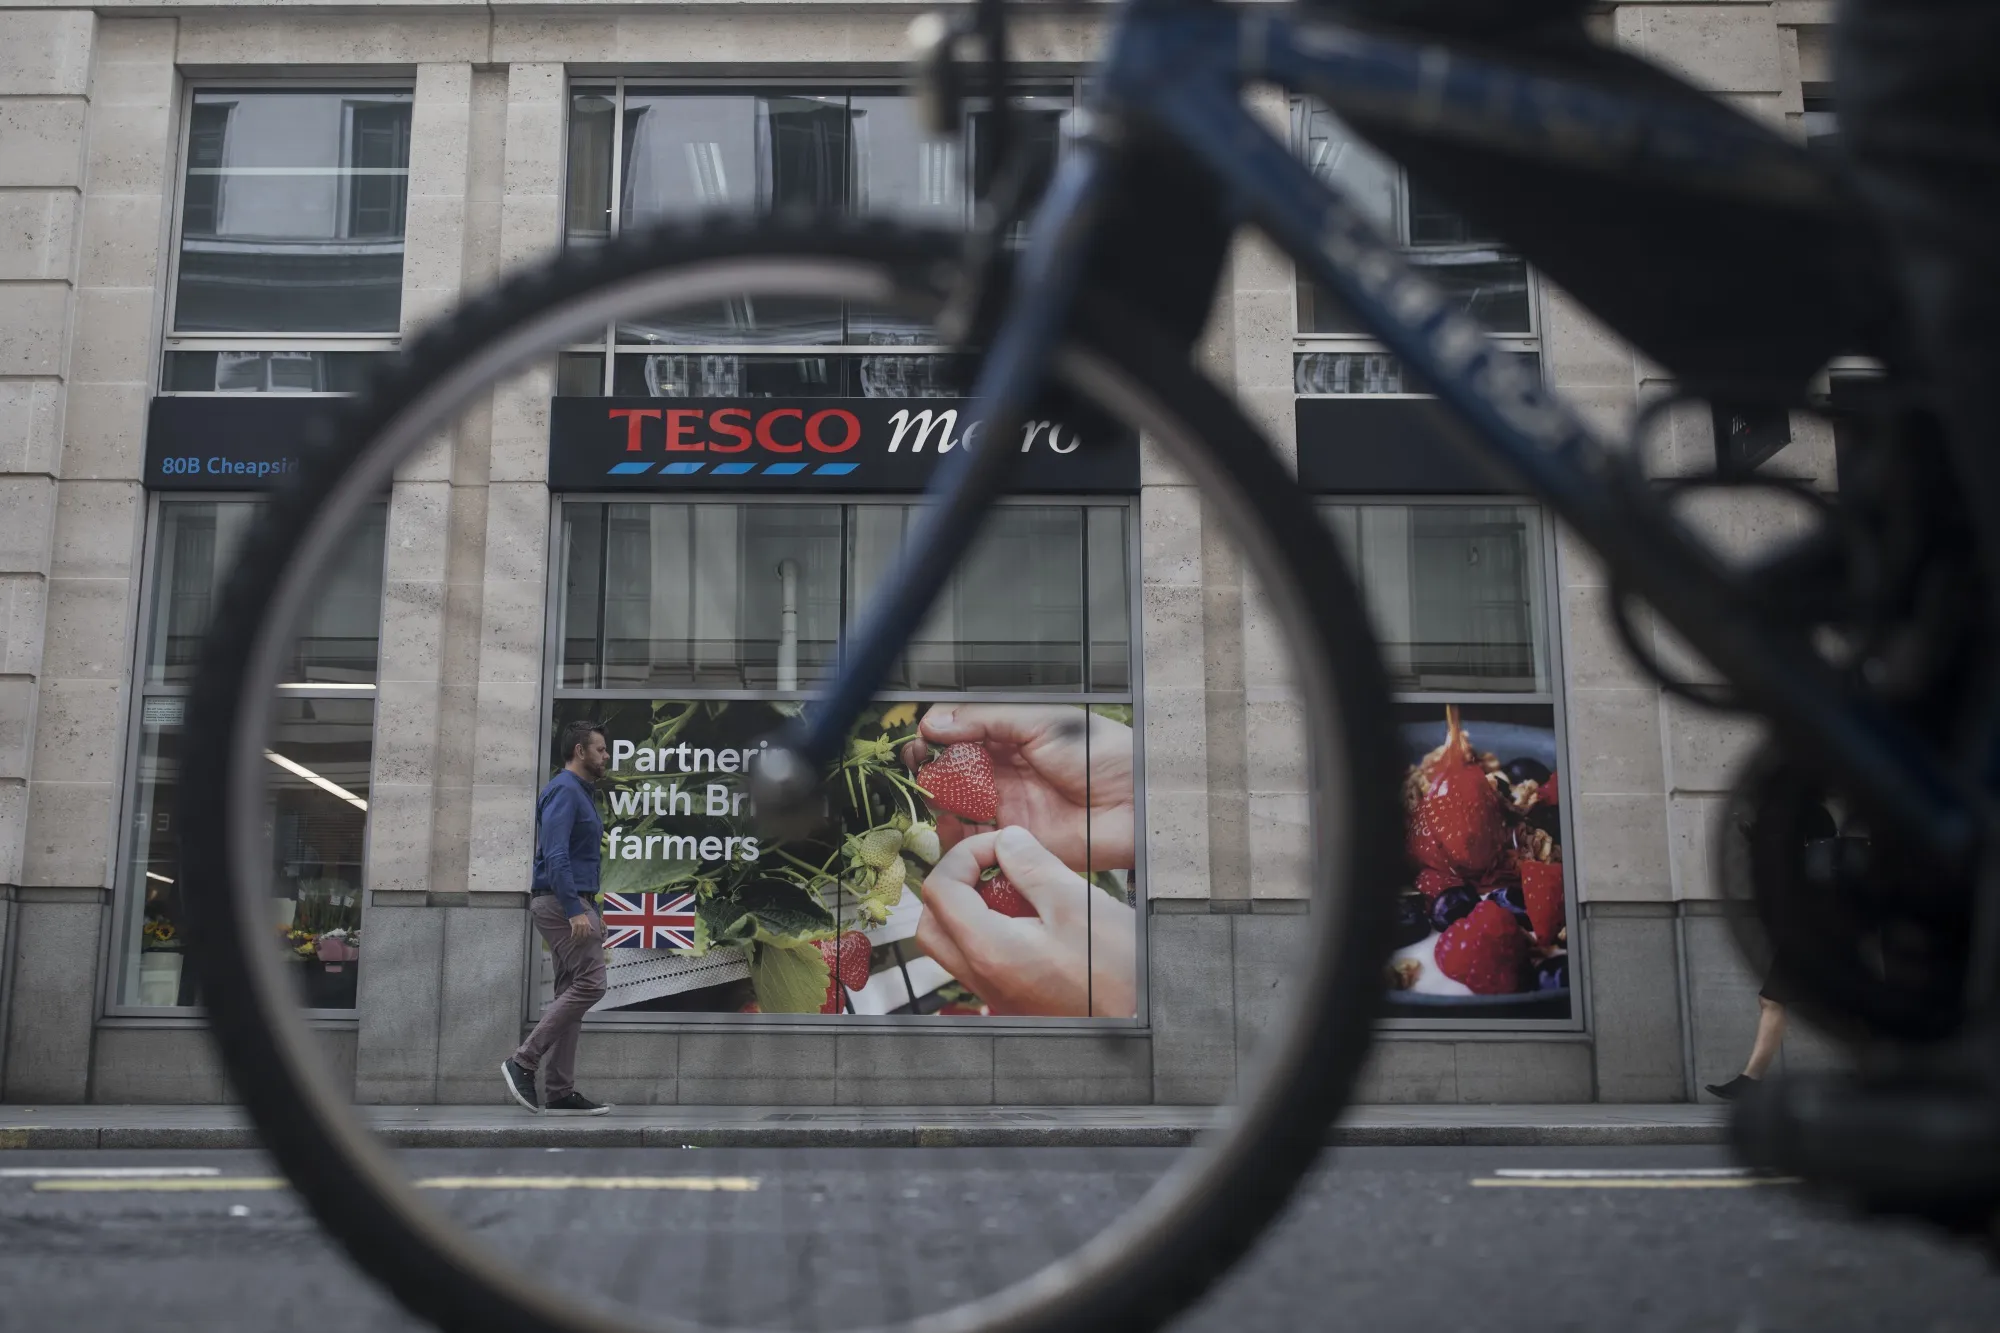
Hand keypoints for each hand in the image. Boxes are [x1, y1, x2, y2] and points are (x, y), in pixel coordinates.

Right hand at [568, 911, 597, 941]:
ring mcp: (579, 925)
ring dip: (576, 938)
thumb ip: (590, 926)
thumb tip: (594, 930)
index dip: (586, 937)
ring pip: (578, 934)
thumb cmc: (581, 916)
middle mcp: (584, 925)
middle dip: (581, 939)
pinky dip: (573, 935)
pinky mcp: (574, 925)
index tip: (584, 939)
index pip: (588, 933)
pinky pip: (574, 932)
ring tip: (575, 939)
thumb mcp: (587, 921)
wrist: (575, 911)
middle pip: (584, 935)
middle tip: (579, 941)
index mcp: (588, 925)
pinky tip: (572, 937)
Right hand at [911, 704, 1134, 871]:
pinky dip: (954, 834)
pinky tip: (950, 823)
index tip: (923, 740)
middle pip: (949, 769)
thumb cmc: (1102, 752)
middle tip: (922, 767)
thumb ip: (986, 720)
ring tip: (936, 794)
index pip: (958, 732)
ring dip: (938, 800)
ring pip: (954, 803)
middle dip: (930, 767)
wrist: (1136, 800)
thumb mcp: (1041, 722)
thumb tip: (935, 722)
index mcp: (1010, 736)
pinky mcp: (1014, 838)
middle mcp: (1004, 770)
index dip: (936, 735)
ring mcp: (1007, 804)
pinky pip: (972, 838)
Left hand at [914, 826, 1136, 1017]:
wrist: (1143, 1023)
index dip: (965, 855)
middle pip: (933, 920)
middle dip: (957, 882)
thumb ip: (1032, 866)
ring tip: (1019, 891)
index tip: (1001, 846)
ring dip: (973, 908)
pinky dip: (991, 930)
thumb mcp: (1077, 904)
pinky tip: (1033, 919)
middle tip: (996, 866)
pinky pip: (981, 959)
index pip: (940, 889)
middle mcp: (982, 977)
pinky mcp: (1013, 999)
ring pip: (955, 943)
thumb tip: (1006, 840)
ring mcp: (995, 993)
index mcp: (989, 950)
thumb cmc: (1118, 973)